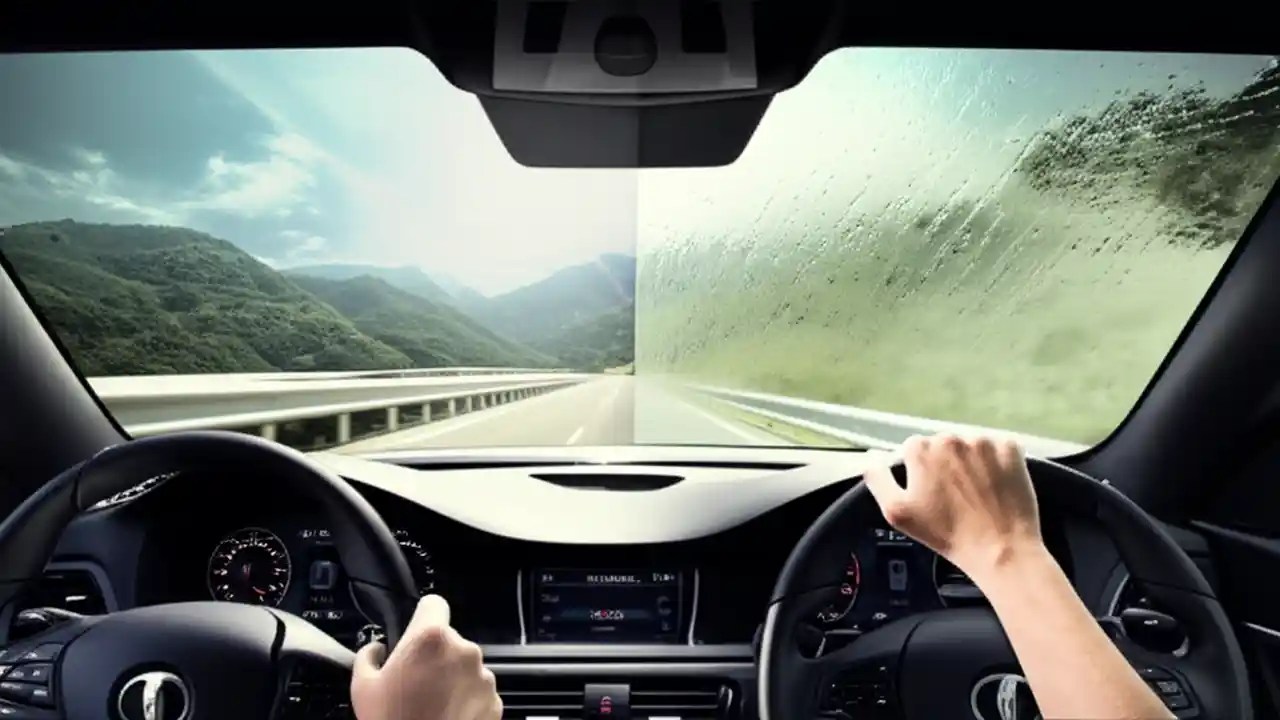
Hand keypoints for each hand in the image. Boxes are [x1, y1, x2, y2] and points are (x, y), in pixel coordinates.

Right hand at [352, 594, 501, 719]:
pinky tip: (445, 715)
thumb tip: (377, 649)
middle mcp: (463, 651)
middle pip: (449, 639)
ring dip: (451, 677)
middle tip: (415, 680)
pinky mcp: (494, 701)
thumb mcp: (363, 687)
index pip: (434, 604)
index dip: (424, 617)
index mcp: (430, 639)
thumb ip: (369, 656)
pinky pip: (477, 690)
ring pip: (465, 665)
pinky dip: (465, 699)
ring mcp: (483, 677)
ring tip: (429, 703)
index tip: (417, 632)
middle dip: (434, 655)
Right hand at [863, 434, 1043, 581]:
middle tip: (954, 496)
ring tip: (976, 492)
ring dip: (971, 462)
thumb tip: (872, 455)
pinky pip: (997, 447)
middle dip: (945, 464)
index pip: (913, 450)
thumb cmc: (945, 534)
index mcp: (920, 449)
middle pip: (942, 444)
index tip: (932, 492)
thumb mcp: (896, 512)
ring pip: (970, 445)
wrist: (999, 548)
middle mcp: (950, 437)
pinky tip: (996, 485)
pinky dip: (996, 461)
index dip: (921, 472)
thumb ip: (877, 478)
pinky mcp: (1011, 447)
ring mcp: (983, 440)